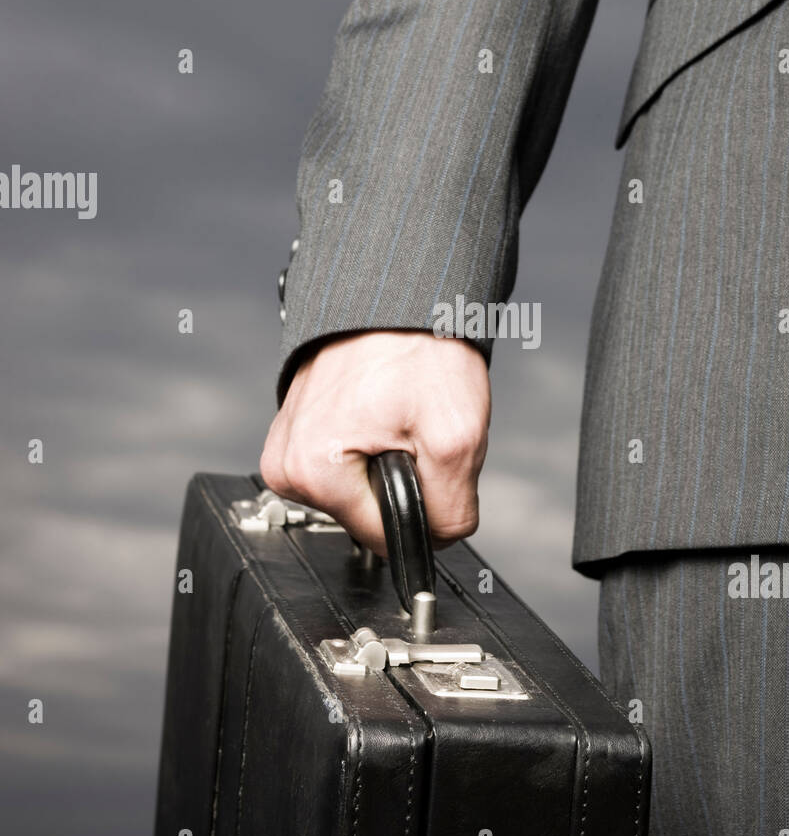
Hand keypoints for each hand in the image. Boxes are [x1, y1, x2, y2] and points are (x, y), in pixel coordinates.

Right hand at [260, 330, 489, 555]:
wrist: (398, 295)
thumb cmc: (419, 348)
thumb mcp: (456, 436)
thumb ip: (450, 510)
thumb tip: (438, 539)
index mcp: (312, 471)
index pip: (383, 537)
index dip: (424, 507)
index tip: (429, 457)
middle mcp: (286, 465)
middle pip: (368, 514)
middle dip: (405, 479)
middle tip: (417, 427)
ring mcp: (286, 446)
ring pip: (360, 490)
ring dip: (391, 460)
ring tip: (401, 412)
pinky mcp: (297, 431)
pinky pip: (348, 463)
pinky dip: (376, 441)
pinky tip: (385, 409)